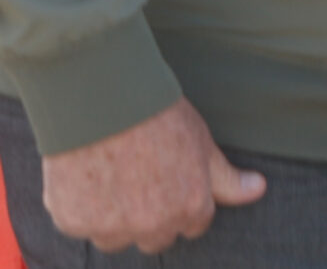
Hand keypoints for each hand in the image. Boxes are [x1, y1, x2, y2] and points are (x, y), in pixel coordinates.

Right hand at [40, 97, 264, 251]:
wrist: (94, 90)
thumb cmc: (150, 108)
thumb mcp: (198, 139)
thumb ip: (224, 177)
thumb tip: (257, 188)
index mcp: (191, 209)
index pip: (186, 225)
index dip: (168, 199)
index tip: (151, 174)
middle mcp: (155, 226)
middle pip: (149, 236)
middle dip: (139, 213)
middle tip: (122, 172)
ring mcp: (113, 226)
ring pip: (109, 236)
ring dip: (102, 215)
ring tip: (94, 171)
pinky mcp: (73, 218)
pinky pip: (72, 222)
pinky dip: (69, 202)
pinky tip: (72, 170)